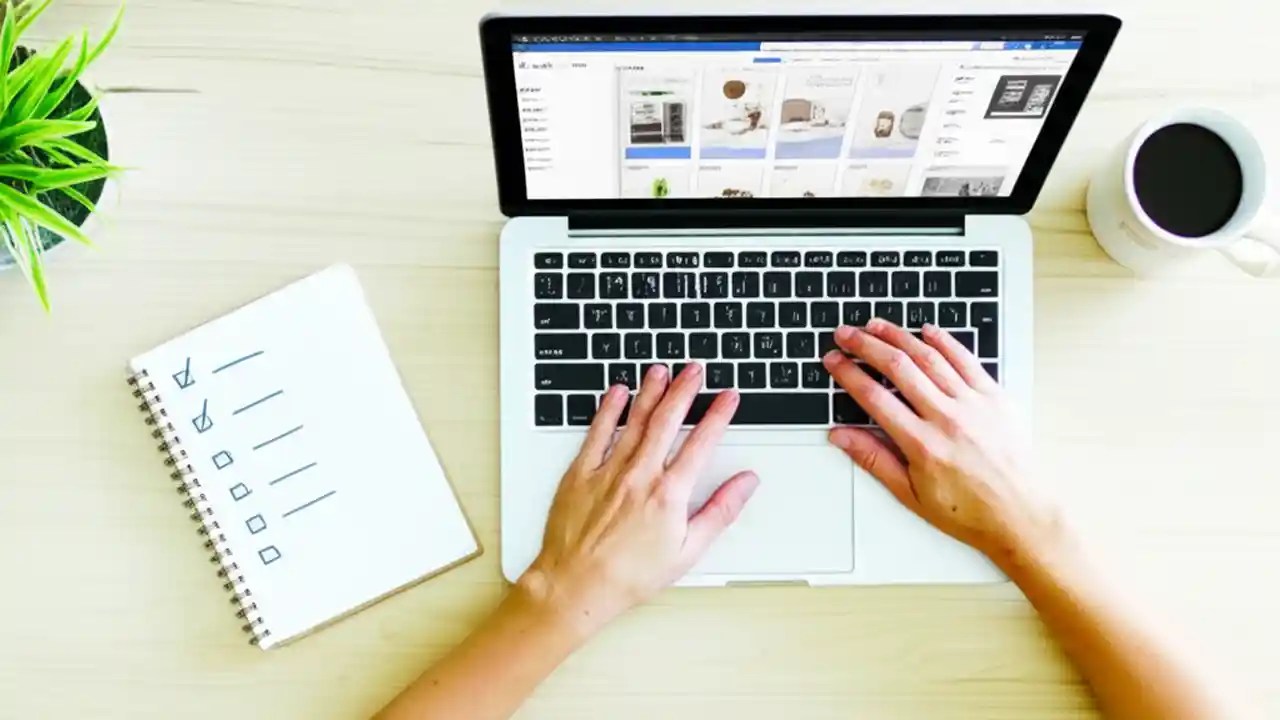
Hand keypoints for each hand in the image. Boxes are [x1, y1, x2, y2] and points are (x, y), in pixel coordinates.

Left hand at [519, 364, 758, 636]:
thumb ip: (720, 511)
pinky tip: (617, 393)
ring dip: (650, 392)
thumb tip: (746, 483)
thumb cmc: (630, 577)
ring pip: (635, 420)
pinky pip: (597, 432)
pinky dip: (608, 410)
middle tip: (695, 369)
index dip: (717, 415)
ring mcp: (608, 471)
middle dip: (684, 390)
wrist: (576, 586)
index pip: (701, 443)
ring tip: (661, 370)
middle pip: (668, 421)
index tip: (727, 397)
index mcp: (669, 494)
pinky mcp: (580, 473)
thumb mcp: (688, 551)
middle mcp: (640, 476)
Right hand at [822, 320, 1061, 562]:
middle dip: (866, 346)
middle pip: (899, 368)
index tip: (834, 361)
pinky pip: (966, 360)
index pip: (874, 397)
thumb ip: (874, 460)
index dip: (848, 374)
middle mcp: (947, 418)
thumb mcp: (911, 494)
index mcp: (923, 444)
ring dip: (899, 336)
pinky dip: (945, 342)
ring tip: (876, 325)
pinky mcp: (995, 398)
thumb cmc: (969, 511)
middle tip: (846, 334)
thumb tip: (841, 436)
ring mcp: (974, 404)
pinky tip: (927, 331)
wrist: (1022, 515)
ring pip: (929, 357)